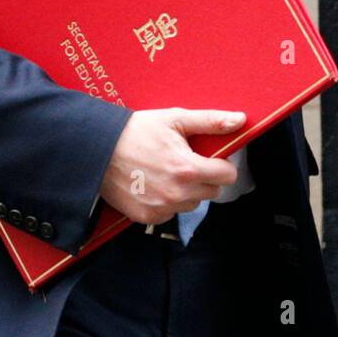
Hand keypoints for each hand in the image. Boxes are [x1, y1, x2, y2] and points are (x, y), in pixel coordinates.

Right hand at [99, 107, 245, 226]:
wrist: (97, 149)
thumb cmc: (137, 130)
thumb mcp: (174, 118)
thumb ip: (210, 121)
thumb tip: (241, 120)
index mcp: (188, 169)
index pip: (227, 176)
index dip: (221, 165)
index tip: (209, 157)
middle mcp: (177, 193)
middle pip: (211, 192)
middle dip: (204, 177)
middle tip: (184, 161)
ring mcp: (162, 208)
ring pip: (192, 203)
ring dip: (186, 191)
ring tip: (165, 171)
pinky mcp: (148, 217)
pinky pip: (171, 213)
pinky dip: (167, 201)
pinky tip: (152, 184)